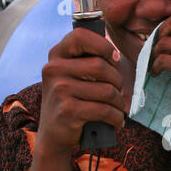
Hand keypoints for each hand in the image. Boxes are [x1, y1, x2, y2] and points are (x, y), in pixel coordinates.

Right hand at [38, 26, 125, 154]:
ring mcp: (59, 90)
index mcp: (56, 56)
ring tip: (117, 109)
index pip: (80, 35)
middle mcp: (54, 70)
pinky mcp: (68, 111)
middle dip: (117, 81)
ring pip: (107, 90)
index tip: (114, 58)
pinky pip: (104, 110)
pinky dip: (116, 118)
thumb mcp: (70, 75)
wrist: (52, 135)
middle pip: (100, 66)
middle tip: (118, 92)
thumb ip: (86, 60)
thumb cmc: (70, 101)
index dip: (103, 45)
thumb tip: (114, 53)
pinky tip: (116, 122)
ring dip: (118, 103)